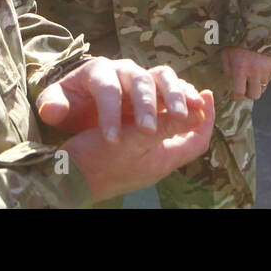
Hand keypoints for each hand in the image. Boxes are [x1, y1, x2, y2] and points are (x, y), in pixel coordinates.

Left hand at [37, 58, 204, 141]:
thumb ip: (54, 105)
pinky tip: (198, 110)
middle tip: (148, 131)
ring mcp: (144, 75)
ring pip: (163, 77)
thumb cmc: (72, 103)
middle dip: (145, 105)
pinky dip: (188, 94)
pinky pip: (176, 85)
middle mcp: (124, 69)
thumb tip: (52, 110)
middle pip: (139, 80)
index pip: (106, 89)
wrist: (86, 98)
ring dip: (174, 95)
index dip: (109, 113)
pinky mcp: (158, 86)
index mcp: (98, 71)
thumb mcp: (57, 104)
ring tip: (181, 115)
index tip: (110, 139)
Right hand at [64, 90, 215, 201]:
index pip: (198, 139)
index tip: (205, 94)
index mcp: (164, 159)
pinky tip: (144, 103)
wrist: (64, 179)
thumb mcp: (134, 139)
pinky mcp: (127, 154)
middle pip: (184, 133)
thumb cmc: (96, 160)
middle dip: (189, 110)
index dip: (206, 116)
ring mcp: (142, 159)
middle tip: (188, 90)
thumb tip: (199, 111)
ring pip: (166, 130)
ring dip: (169, 111)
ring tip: (168, 93)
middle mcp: (156, 159)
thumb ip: (167, 125)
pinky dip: (151, 115)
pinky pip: (148, 132)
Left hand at [222, 46, 270, 99]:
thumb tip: (232, 81)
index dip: (236, 97)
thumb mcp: (226, 54)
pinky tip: (258, 68)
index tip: (234, 96)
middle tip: (244, 87)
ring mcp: (265, 69)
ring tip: (251, 75)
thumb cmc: (236, 42)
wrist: (254, 28)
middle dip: (249, 93)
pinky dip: (263, 77)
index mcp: (240, 69)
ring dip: (256, 84)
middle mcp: (254, 71)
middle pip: (254, 95)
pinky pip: (268, 79)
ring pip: (263, 87)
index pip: (239, 93)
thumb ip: (227, 70)